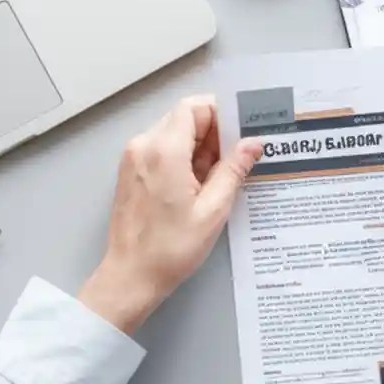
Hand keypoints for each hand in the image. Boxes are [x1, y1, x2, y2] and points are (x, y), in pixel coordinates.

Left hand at [78, 96, 261, 333]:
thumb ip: (233, 170)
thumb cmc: (172, 248)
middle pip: (183, 118)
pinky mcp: (130, 172)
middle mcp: (143, 146)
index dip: (220, 113)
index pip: (194, 107)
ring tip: (218, 178)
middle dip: (213, 132)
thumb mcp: (213, 210)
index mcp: (164, 150)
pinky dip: (182, 158)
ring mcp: (133, 158)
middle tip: (236, 158)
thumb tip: (253, 143)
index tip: (241, 131)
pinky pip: (160, 150)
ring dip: (198, 147)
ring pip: (173, 133)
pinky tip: (197, 186)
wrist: (130, 276)